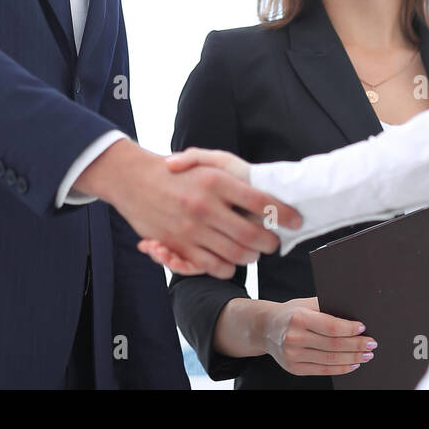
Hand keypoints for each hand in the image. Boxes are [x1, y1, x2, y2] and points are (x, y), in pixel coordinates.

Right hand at [76, 139, 299, 279]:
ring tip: (254, 251)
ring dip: (251, 256)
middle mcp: (206, 205)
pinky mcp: (179, 246)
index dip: (283, 214)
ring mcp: (192, 229)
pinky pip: (214, 266)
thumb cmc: (175, 169)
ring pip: (237, 254)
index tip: (295, 220)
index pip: (261, 201)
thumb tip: (264, 192)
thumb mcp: (205, 161)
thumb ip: (234, 173)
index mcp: (216, 180)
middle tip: (274, 241)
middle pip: (253, 235)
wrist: (133, 179)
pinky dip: (228, 267)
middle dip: (270, 242)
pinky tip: (230, 259)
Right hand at [256, 297, 375, 376]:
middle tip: (371, 344)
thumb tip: (354, 313)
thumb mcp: (306, 304)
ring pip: (330, 360)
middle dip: (357, 345)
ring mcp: (293, 355)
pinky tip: (352, 364)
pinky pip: (323, 370)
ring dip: (353, 358)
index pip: (331, 327)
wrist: (265, 328)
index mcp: (299, 318)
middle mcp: (294, 338)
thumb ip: (327, 308)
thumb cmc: (291, 313)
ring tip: (366, 355)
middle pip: (333, 345)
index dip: (350, 330)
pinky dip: (341, 368)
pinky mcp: (294, 368)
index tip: (363, 328)